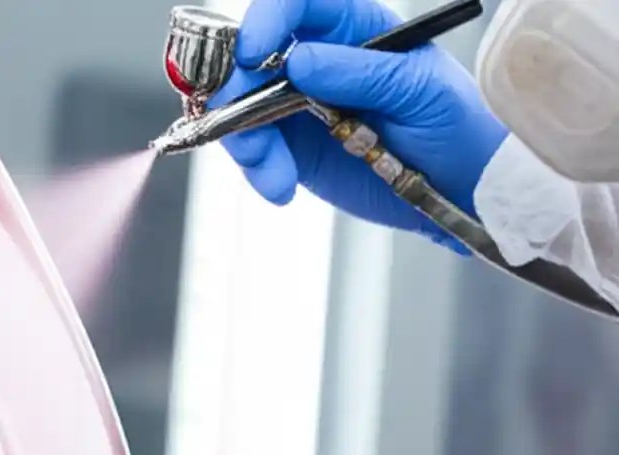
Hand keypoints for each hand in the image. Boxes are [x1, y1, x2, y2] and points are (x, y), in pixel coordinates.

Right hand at [213, 0, 508, 252]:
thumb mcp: (422, 92)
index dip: (268, 18)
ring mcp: (298, 104)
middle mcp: (318, 60)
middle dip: (238, 91)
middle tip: (246, 126)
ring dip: (246, 141)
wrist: (462, 189)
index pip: (299, 5)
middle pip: (252, 56)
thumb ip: (363, 73)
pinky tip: (281, 186)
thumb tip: (301, 60)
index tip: (253, 52)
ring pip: (241, 106)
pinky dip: (257, 169)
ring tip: (276, 175)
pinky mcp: (290, 145)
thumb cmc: (458, 126)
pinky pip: (253, 148)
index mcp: (354, 29)